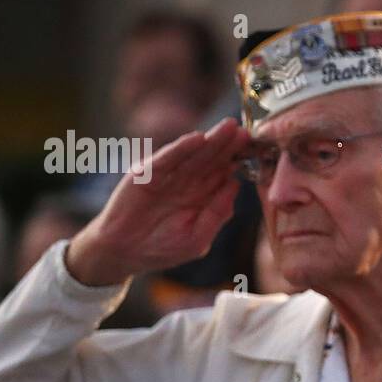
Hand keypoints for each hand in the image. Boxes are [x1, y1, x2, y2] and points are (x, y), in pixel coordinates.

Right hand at [66, 118, 248, 285]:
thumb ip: (217, 213)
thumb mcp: (197, 237)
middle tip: (248, 131)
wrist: (122, 254)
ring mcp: (167, 176)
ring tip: (229, 128)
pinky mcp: (146, 175)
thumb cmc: (161, 248)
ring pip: (193, 155)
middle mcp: (186, 182)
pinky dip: (180, 149)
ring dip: (211, 141)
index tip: (258, 150)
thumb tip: (236, 185)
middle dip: (230, 145)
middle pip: (212, 159)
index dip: (239, 161)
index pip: (223, 173)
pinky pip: (167, 159)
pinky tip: (197, 139)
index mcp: (201, 196)